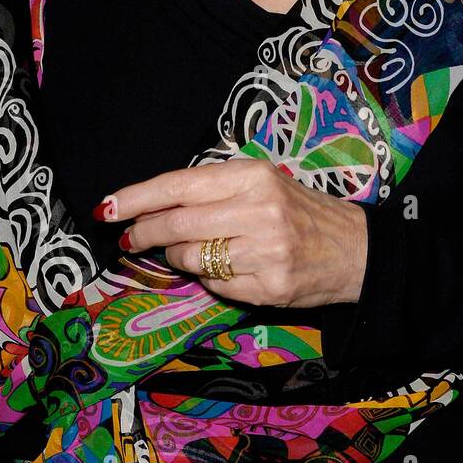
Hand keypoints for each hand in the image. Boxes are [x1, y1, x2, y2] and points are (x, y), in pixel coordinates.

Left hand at [92, 160, 368, 309]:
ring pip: (191, 259)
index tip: (107, 208)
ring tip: (188, 251)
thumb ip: (212, 190)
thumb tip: (151, 207)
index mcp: (252, 175)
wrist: (355, 249)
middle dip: (144, 233)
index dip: (138, 197)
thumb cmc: (298, 210)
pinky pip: (216, 285)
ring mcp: (265, 251)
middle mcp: (258, 209)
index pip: (179, 184)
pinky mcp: (270, 287)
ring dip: (177, 258)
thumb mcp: (261, 182)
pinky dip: (210, 279)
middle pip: (177, 224)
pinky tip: (227, 268)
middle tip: (129, 238)